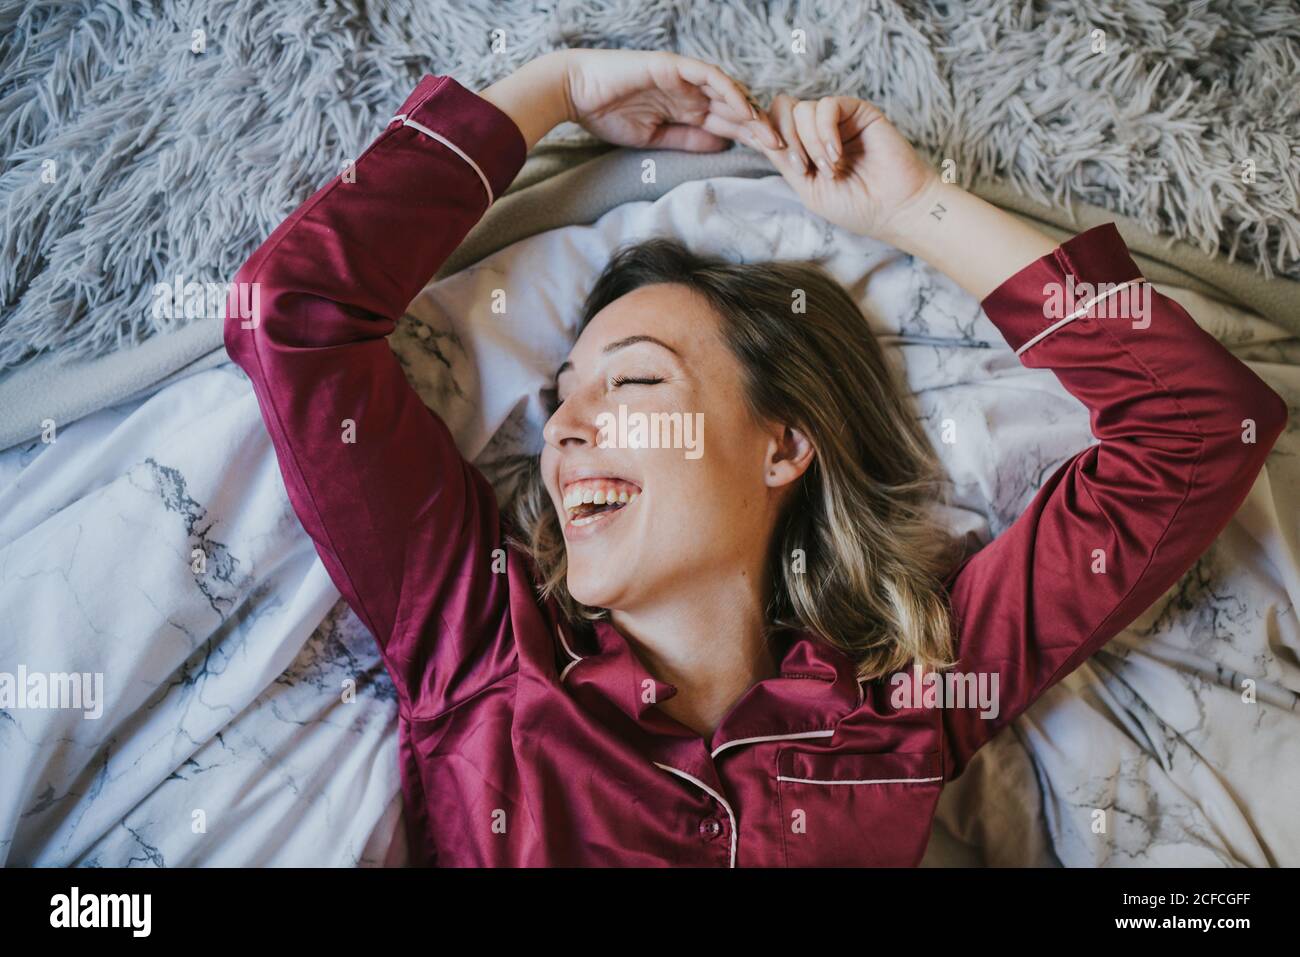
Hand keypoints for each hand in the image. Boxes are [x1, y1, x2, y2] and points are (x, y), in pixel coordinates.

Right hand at [560, 48, 784, 152]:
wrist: (575, 93)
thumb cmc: (606, 115)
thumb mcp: (654, 139)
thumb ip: (688, 140)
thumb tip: (722, 146)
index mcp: (687, 110)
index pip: (727, 126)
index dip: (750, 142)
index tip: (771, 163)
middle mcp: (691, 92)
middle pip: (736, 111)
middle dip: (761, 131)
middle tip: (787, 152)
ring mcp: (685, 77)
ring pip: (730, 93)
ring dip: (752, 114)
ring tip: (770, 136)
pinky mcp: (675, 66)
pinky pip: (710, 77)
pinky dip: (728, 93)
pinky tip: (744, 111)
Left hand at [752, 93, 937, 240]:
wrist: (893, 208)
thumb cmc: (854, 206)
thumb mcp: (807, 188)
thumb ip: (785, 160)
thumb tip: (757, 134)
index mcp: (802, 148)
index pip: (771, 126)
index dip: (767, 137)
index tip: (786, 162)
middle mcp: (816, 130)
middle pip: (782, 111)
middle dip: (787, 140)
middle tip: (805, 169)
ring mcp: (836, 119)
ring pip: (802, 110)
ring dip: (810, 143)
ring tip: (831, 169)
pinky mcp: (856, 111)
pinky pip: (826, 106)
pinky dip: (825, 132)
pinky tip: (837, 154)